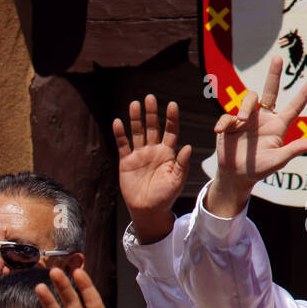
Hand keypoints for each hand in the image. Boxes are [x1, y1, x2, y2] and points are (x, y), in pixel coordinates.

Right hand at [114, 96, 191, 243]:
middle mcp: (154, 150)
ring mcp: (139, 154)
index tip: (172, 105)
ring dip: (136, 119)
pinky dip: (120, 134)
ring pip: (137, 132)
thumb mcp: (177, 180)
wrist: (148, 210)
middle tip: (150, 97)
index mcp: (168, 153)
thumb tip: (188, 147)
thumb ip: (182, 164)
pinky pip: (122, 144)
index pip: (171, 131)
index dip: (171, 118)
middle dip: (151, 113)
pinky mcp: (126, 161)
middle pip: (152, 127)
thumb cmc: (166, 196)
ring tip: (134, 104)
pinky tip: (118, 122)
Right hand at [206, 57, 306, 217]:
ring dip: (245, 107)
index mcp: (278, 126)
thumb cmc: (259, 169)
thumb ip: (294, 150)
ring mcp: (246, 120)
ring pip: (248, 99)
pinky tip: (220, 131)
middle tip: (278, 59)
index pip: (294, 108)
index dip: (303, 95)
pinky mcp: (230, 124)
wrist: (235, 176)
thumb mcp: (278, 160)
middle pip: (270, 91)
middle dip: (274, 75)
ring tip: (241, 120)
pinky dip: (223, 122)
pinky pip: (226, 116)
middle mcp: (263, 118)